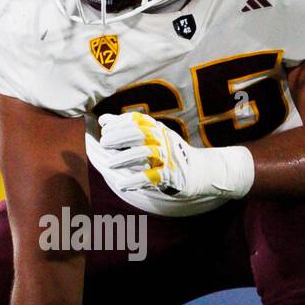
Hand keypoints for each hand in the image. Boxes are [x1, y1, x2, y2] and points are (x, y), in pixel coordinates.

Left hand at [98, 111, 254, 201]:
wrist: (201, 171)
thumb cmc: (169, 153)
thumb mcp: (151, 138)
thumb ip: (127, 129)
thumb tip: (103, 119)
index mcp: (157, 129)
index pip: (138, 120)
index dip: (120, 122)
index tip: (105, 128)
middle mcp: (163, 140)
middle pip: (140, 134)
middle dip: (120, 137)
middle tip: (104, 143)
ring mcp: (168, 158)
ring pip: (145, 153)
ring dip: (125, 158)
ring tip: (110, 165)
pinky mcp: (171, 176)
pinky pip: (151, 177)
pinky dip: (135, 180)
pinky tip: (121, 184)